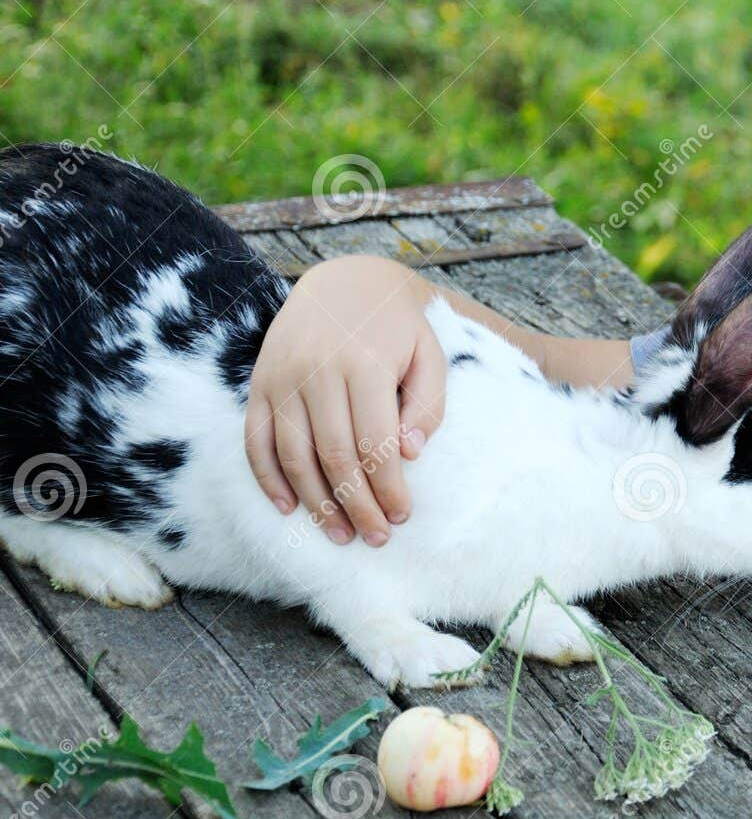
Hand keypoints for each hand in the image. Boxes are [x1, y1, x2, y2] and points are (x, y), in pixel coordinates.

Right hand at [245, 256, 445, 546]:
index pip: (375, 442)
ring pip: (293, 455)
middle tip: (375, 537)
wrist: (345, 281)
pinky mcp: (259, 383)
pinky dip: (268, 479)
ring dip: (315, 503)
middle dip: (356, 505)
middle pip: (334, 457)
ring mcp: (283, 378)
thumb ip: (428, 404)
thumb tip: (409, 454)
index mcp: (366, 364)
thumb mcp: (429, 354)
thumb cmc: (397, 328)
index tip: (402, 514)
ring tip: (340, 534)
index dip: (388, 486)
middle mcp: (319, 371)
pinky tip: (288, 508)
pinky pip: (255, 440)